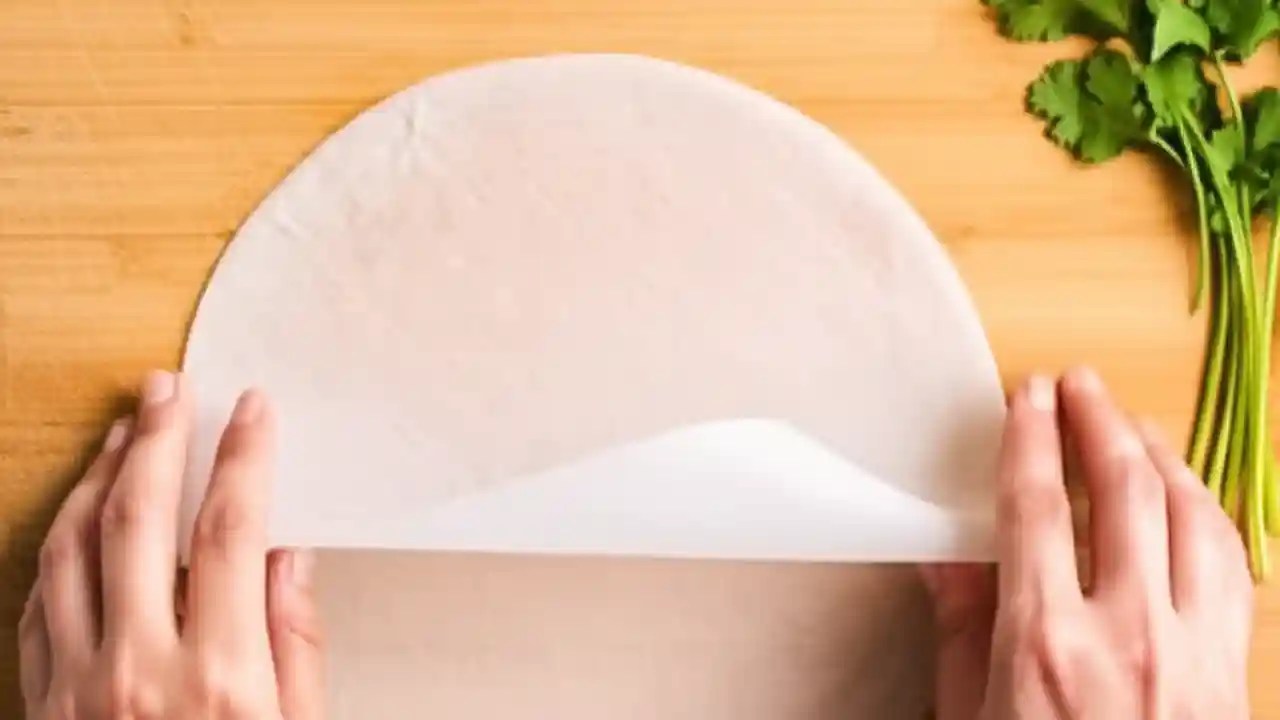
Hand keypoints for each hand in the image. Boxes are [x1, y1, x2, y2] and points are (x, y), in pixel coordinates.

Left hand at [18, 371, 324, 718]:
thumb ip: (295, 647)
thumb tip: (287, 562)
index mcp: (220, 680)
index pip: (229, 533)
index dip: (242, 458)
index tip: (251, 413)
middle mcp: (138, 675)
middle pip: (138, 521)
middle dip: (157, 440)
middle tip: (168, 389)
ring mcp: (76, 690)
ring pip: (69, 552)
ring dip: (97, 479)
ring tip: (125, 435)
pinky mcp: (41, 709)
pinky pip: (37, 608)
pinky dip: (59, 551)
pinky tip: (81, 519)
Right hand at [924, 369, 1252, 718]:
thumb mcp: (969, 719)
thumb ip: (964, 630)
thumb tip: (946, 556)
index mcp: (1046, 645)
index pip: (1038, 506)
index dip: (1029, 438)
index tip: (1026, 396)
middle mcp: (1128, 634)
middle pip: (1123, 490)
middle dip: (1098, 421)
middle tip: (1078, 384)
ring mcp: (1193, 652)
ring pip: (1194, 516)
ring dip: (1162, 455)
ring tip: (1132, 426)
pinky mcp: (1232, 672)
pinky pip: (1233, 565)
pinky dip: (1209, 513)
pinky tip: (1189, 497)